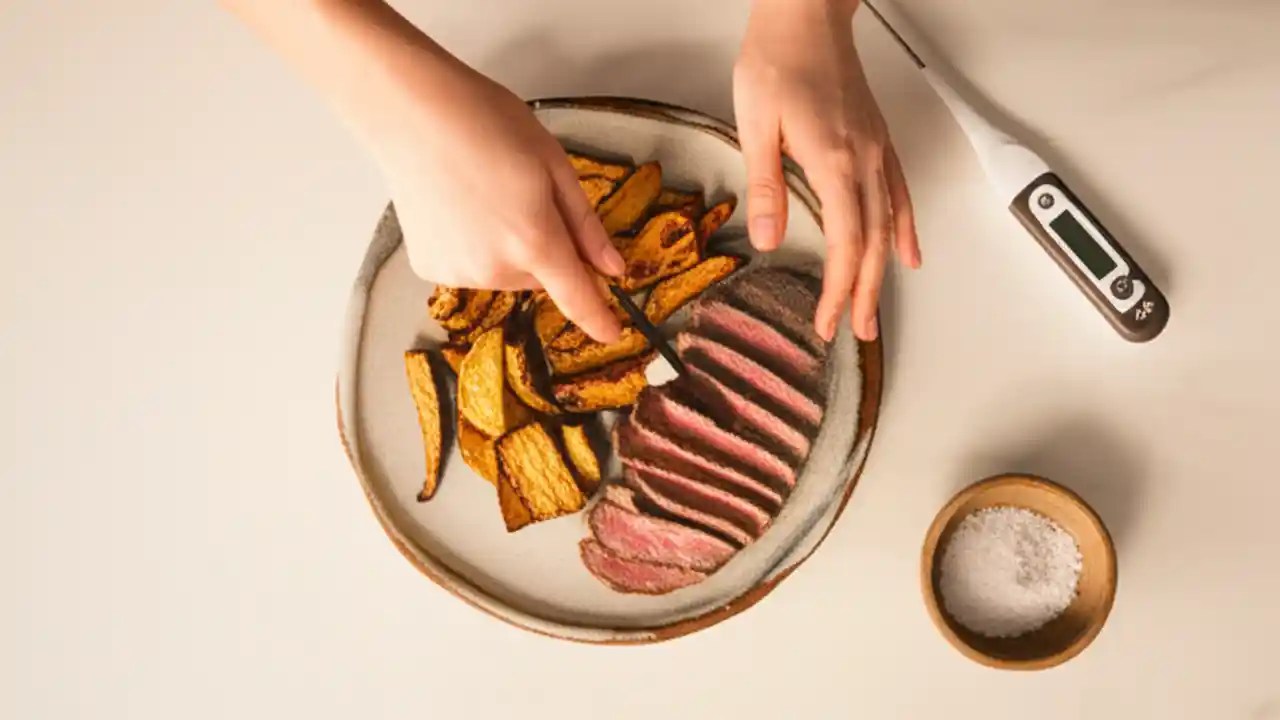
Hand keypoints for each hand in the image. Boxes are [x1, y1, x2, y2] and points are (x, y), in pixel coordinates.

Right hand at [378, 63, 623, 341]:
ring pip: (503, 273)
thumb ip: (585, 225)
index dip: (598, 319)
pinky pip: (469, 266)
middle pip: (538, 276)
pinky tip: (456, 207)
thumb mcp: (553, 164)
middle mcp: (495, 269)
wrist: (411, 112)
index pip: (576, 297)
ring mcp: (458, 272)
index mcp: (534, 241)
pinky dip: (471, 246)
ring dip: (505, 248)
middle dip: (542, 248)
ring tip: (482, 195)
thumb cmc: (487, 123)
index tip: (613, 334)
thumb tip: (612, 269)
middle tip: (522, 197)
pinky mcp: (430, 268)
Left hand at [735, 0, 919, 341]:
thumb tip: (767, 237)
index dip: (838, 288)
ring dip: (883, 273)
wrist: (805, 16)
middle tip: (857, 332)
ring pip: (889, 225)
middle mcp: (865, 161)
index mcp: (835, 162)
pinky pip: (899, 196)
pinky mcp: (876, 141)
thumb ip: (766, 184)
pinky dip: (905, 229)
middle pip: (873, 244)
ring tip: (876, 311)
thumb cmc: (777, 60)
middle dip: (864, 294)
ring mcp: (876, 151)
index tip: (826, 320)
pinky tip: (906, 253)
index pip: (844, 243)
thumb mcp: (756, 124)